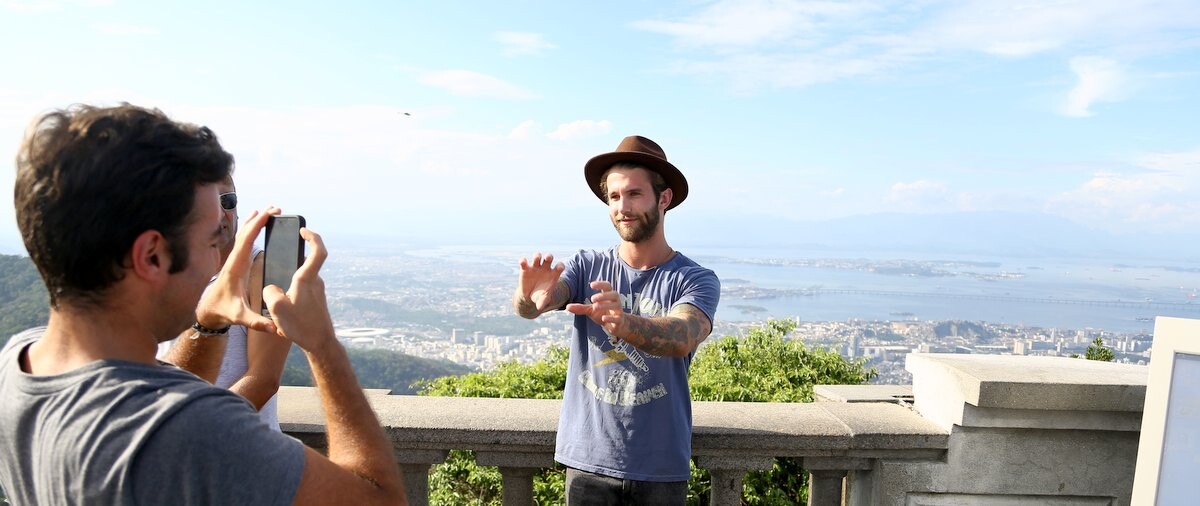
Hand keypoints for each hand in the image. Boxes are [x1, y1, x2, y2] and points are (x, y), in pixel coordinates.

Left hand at [195, 207, 280, 334]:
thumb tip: (274, 326)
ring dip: (256, 222)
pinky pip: (244, 241)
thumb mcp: (239, 317)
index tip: (269, 214)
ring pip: (244, 235)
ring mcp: (234, 260)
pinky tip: (257, 225)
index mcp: (235, 267)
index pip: (246, 241)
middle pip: (246, 233)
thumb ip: (256, 321)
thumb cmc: (223, 311)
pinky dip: (252, 230)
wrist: (208, 311)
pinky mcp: (236, 262)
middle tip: (276, 208)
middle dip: (260, 219)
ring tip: (269, 210)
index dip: (257, 226)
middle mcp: (233, 259)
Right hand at [261, 227, 334, 351]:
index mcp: (307, 279)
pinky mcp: (316, 300)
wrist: (320, 343)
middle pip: (308, 261)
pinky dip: (293, 290)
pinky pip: (303, 288)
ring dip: (292, 277)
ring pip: (303, 276)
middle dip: (297, 255)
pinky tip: (283, 304)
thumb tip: (272, 288)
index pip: (318, 250)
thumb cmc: (301, 327)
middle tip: (284, 251)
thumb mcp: (278, 309)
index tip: (302, 230)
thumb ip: (271, 292)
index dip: (312, 236)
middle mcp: (315, 282)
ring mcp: (317, 291)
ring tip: (278, 286)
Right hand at [517, 252, 564, 312]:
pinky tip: (523, 262)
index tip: (559, 268)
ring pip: (537, 256)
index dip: (560, 265)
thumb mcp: (543, 299)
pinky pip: (524, 262)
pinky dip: (523, 261)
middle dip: (548, 256)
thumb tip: (540, 307)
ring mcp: (535, 267)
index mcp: (553, 274)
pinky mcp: (525, 269)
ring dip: (537, 255)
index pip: (560, 266)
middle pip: (548, 257)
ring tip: (536, 259)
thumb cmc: (540, 296)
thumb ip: (543, 301)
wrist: (529, 296)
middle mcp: (545, 268)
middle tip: (548, 258)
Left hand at [566, 280, 627, 335]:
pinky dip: (611, 317)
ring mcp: (618, 310)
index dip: (600, 284)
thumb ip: (580, 308)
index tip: (591, 285)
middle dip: (603, 295)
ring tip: (595, 307)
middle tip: (592, 298)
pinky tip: (603, 318)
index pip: (607, 286)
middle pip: (613, 294)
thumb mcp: (591, 310)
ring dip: (605, 305)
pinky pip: (618, 317)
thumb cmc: (603, 314)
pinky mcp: (620, 320)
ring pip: (616, 305)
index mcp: (608, 296)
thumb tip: (567, 307)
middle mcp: (615, 301)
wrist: (616, 326)